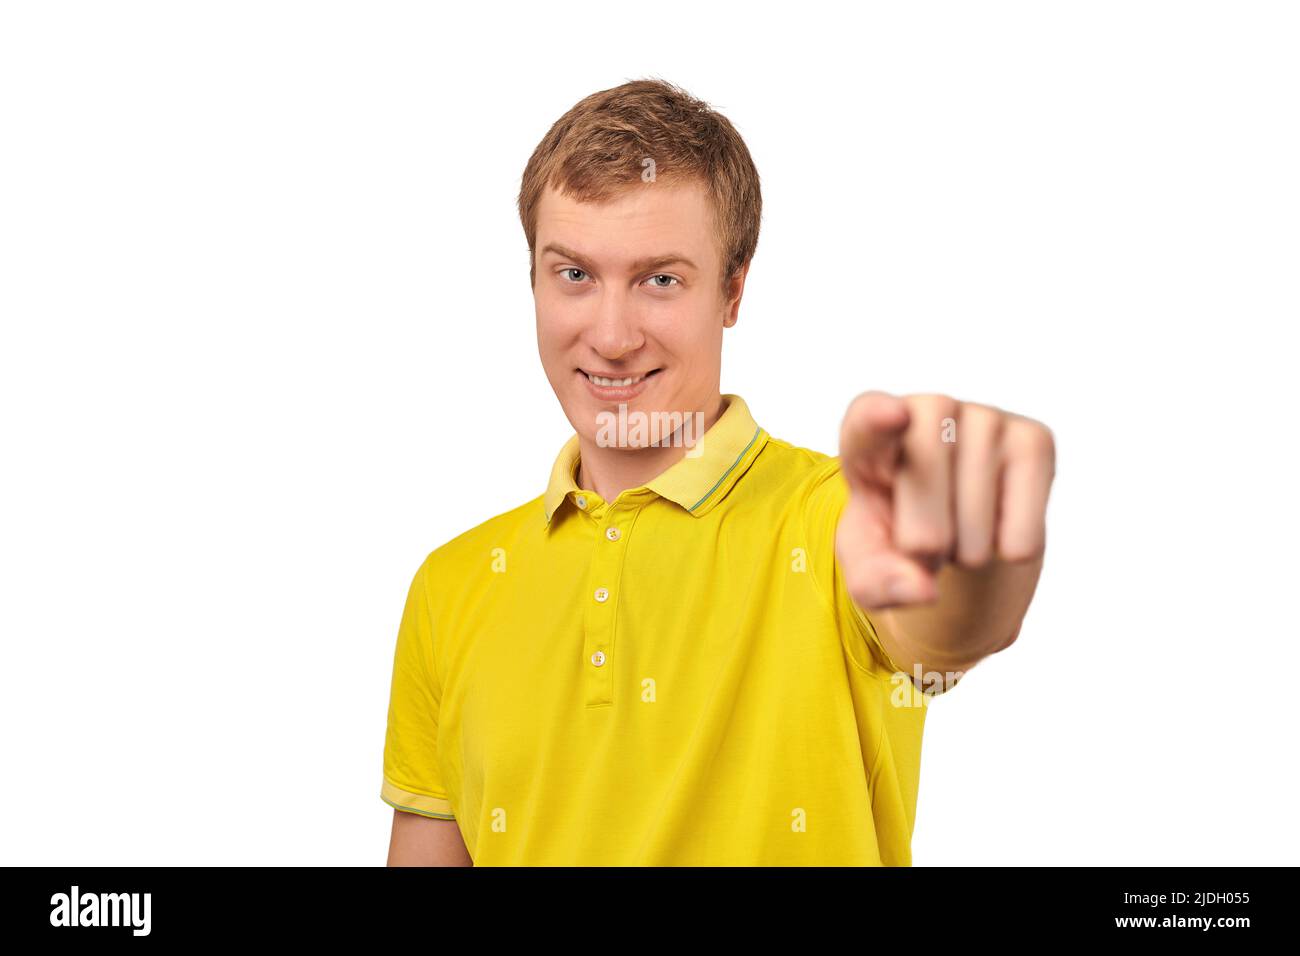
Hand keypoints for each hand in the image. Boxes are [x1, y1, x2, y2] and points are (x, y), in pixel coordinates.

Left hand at [836, 391, 1055, 609]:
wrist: (954, 526)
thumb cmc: (898, 532)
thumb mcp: (870, 565)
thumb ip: (877, 582)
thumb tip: (921, 589)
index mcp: (868, 433)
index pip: (867, 420)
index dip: (878, 419)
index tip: (893, 415)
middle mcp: (929, 409)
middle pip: (925, 476)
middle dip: (923, 536)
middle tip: (922, 548)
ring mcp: (985, 417)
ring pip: (976, 512)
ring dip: (964, 550)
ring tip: (957, 533)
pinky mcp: (1034, 439)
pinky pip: (1023, 524)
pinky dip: (1008, 549)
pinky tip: (995, 526)